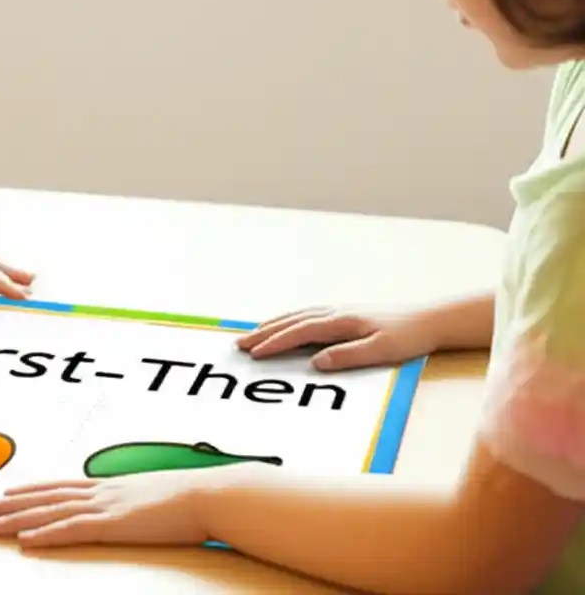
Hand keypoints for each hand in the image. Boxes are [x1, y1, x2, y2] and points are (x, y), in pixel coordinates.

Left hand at [0, 470, 214, 548]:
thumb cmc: (193, 498)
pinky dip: (46, 534)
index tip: (7, 491)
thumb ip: (139, 502)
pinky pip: (72, 530)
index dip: (32, 489)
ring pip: (50, 512)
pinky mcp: (114, 524)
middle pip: (46, 497)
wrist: (210, 494)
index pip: (61, 486)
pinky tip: (25, 540)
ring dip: (16, 520)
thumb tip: (136, 510)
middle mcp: (101, 492)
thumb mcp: (158, 496)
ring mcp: (106, 507)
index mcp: (111, 486)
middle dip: (10, 505)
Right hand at [235, 306, 436, 370]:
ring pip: (298, 315)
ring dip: (274, 324)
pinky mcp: (346, 313)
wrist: (432, 319)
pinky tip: (286, 324)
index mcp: (342, 321)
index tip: (254, 353)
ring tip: (253, 333)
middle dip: (265, 332)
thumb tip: (316, 362)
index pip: (299, 332)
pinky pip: (308, 314)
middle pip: (292, 321)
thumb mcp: (381, 350)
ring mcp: (340, 310)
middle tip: (240, 344)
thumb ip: (348, 356)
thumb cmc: (409, 336)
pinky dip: (290, 319)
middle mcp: (337, 312)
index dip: (275, 343)